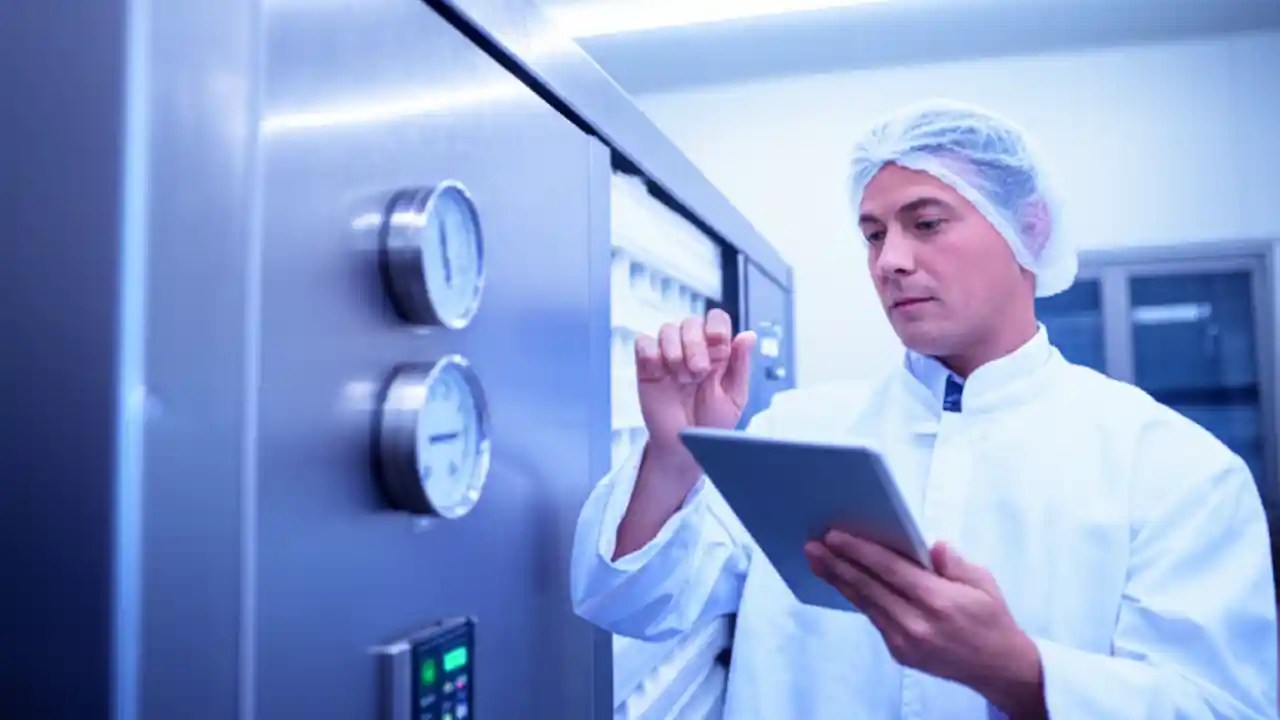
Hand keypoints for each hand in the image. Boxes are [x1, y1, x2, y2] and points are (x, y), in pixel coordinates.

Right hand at [635, 308, 755, 460]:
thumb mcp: (734, 397)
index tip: (718, 345)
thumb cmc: (711, 423)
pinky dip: (652, 354)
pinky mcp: (646, 367)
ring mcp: (668, 356)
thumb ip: (740, 365)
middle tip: (699, 373)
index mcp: (717, 352)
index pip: (716, 319)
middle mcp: (692, 349)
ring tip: (682, 378)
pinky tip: (661, 373)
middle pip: (691, 322)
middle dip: (695, 345)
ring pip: (667, 329)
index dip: (716, 327)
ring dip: (675, 351)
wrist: (686, 449)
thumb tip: (748, 335)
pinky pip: (643, 343)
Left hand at [805, 533, 1045, 717]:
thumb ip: (954, 562)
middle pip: (868, 587)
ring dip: (838, 580)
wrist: (998, 668)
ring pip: (865, 603)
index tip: (835, 536)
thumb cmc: (991, 617)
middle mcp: (916, 623)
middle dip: (837, 564)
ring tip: (816, 560)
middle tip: (811, 545)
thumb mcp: (983, 583)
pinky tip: (840, 580)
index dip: (860, 552)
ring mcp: (904, 642)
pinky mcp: (899, 652)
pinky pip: (873, 617)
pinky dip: (855, 597)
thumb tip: (928, 544)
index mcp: (938, 601)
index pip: (890, 570)